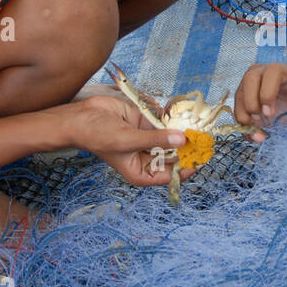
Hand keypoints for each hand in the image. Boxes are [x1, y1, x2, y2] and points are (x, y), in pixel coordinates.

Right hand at [59, 93, 191, 186]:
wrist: (82, 116)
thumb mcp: (127, 140)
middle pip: (176, 155)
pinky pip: (165, 121)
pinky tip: (181, 111)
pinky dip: (173, 116)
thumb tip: (181, 139)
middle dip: (189, 146)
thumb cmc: (98, 135)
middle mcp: (148, 157)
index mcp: (142, 172)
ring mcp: (149, 139)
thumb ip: (155, 139)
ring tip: (199, 122)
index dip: (188, 166)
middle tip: (205, 135)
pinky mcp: (147, 122)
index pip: (171, 174)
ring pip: (173, 137)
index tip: (200, 155)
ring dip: (184, 130)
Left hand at [234, 60, 286, 133]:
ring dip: (267, 93)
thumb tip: (254, 137)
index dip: (241, 111)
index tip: (251, 127)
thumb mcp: (269, 123)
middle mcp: (269, 73)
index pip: (239, 92)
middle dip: (250, 101)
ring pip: (273, 69)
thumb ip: (257, 128)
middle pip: (250, 76)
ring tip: (271, 113)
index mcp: (255, 83)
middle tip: (260, 119)